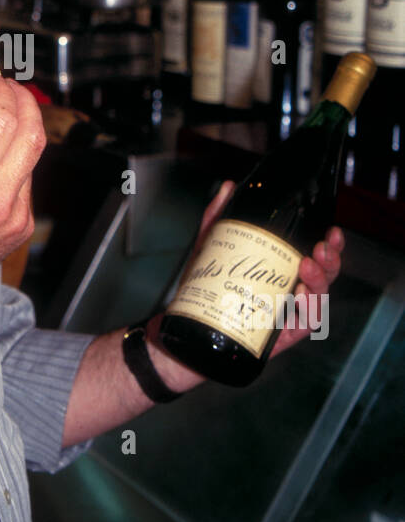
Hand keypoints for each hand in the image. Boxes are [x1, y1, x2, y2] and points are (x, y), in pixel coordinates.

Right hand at [0, 76, 45, 320]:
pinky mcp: (23, 226)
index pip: (2, 120)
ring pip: (32, 154)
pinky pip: (26, 179)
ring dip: (18, 129)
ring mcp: (16, 217)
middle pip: (33, 132)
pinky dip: (14, 159)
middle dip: (23, 100)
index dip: (2, 91)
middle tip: (7, 88)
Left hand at [173, 179, 346, 360]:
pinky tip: (298, 294)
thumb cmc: (206, 286)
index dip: (331, 245)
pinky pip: (305, 323)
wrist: (188, 323)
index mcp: (283, 270)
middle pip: (325, 276)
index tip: (332, 231)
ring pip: (319, 299)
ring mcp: (289, 314)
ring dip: (319, 281)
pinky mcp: (283, 334)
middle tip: (321, 248)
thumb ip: (220, 218)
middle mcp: (292, 290)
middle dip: (330, 261)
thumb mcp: (211, 247)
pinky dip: (307, 308)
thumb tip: (228, 187)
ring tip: (307, 267)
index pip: (316, 256)